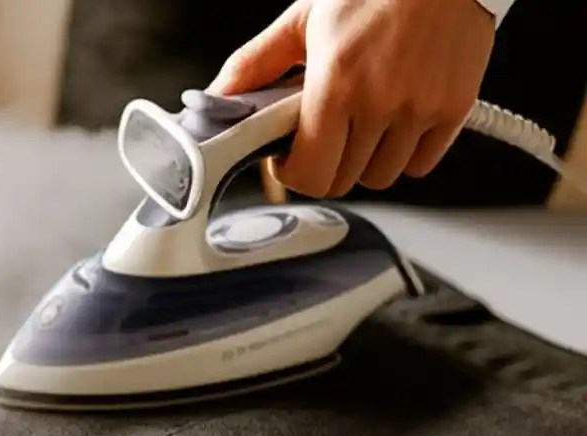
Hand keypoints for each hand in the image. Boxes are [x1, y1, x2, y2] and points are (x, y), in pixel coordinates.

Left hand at [209, 0, 496, 197]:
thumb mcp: (302, 18)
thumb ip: (255, 64)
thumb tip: (216, 98)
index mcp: (335, 84)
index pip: (308, 173)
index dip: (291, 172)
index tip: (287, 155)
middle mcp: (380, 102)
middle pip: (341, 182)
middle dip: (323, 166)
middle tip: (320, 137)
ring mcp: (420, 109)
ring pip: (380, 177)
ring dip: (363, 162)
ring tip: (358, 123)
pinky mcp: (454, 109)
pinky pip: (420, 164)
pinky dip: (403, 154)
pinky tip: (392, 122)